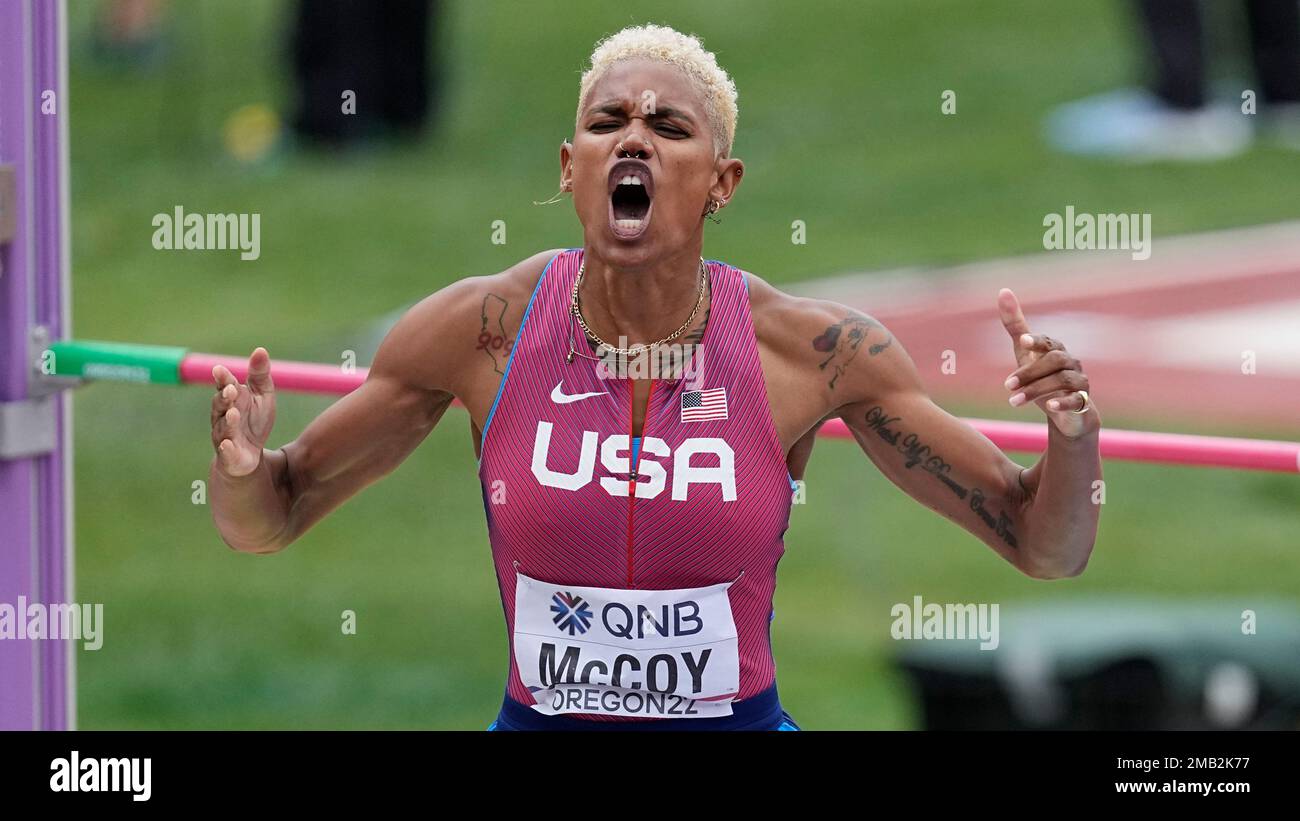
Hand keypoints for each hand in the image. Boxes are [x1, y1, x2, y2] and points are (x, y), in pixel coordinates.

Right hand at [210, 348, 276, 476]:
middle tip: (231, 389)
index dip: (223, 379)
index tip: (220, 370)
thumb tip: (260, 349)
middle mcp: (222, 416)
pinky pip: (226, 451)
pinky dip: (226, 448)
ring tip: (233, 413)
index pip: (225, 386)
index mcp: (232, 400)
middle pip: (221, 405)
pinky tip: (227, 444)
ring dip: (228, 420)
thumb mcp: (262, 396)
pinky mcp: (229, 455)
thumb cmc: (254, 421)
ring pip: (223, 427)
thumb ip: (259, 375)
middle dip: (225, 397)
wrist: (251, 455)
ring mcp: (224, 435)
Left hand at [997, 288, 1098, 438]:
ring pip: (1062, 380)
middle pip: (1054, 360)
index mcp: (1056, 350)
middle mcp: (1070, 363)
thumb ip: (1015, 326)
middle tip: (1007, 385)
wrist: (1064, 412)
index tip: (1022, 341)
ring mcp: (1079, 382)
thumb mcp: (1025, 353)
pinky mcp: (1083, 402)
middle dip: (1029, 372)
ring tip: (1013, 401)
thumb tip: (1003, 291)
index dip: (1037, 340)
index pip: (1049, 341)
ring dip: (1036, 390)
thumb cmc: (1042, 376)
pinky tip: (1050, 407)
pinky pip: (1077, 400)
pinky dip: (1064, 402)